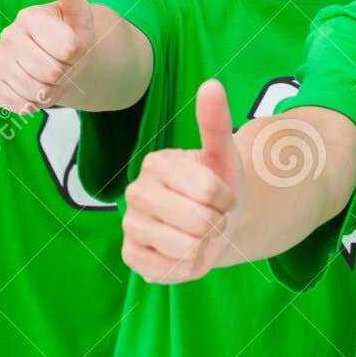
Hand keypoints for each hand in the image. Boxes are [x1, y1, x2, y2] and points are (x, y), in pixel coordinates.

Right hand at [0, 0, 95, 111]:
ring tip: (50, 76)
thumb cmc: (73, 35)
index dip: (76, 54)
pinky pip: (16, 102)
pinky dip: (31, 102)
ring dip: (50, 90)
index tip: (71, 47)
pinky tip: (34, 88)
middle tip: (62, 64)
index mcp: (30, 16)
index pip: (67, 49)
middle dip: (64, 73)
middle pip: (50, 72)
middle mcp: (8, 35)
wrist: (62, 61)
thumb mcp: (80, 14)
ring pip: (33, 90)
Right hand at [121, 79, 244, 283]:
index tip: (221, 195)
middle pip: (198, 222)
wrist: (212, 222)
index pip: (208, 190)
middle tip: (212, 218)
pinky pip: (171, 271)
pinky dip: (190, 267)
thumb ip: (215, 122)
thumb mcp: (223, 154)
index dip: (225, 199)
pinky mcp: (131, 256)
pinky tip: (187, 253)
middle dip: (217, 224)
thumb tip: (212, 84)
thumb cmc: (218, 186)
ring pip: (187, 249)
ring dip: (206, 247)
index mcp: (156, 164)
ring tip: (201, 235)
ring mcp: (130, 226)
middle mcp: (135, 192)